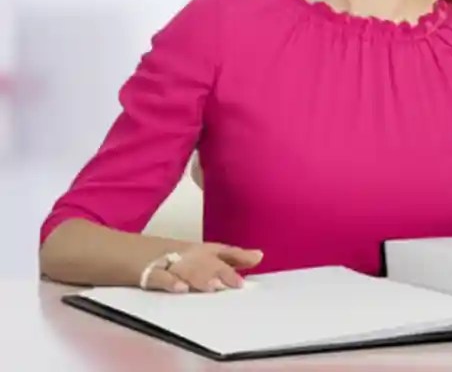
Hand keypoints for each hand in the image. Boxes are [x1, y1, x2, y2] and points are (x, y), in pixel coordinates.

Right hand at [141, 243, 263, 292]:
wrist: (106, 248)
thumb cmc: (146, 255)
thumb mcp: (178, 255)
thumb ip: (207, 262)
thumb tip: (239, 268)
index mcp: (188, 248)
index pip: (218, 250)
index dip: (237, 254)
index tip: (258, 257)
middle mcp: (178, 252)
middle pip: (203, 260)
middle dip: (221, 271)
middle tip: (237, 284)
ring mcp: (159, 260)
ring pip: (184, 268)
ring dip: (200, 277)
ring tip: (214, 287)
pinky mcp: (139, 271)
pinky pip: (156, 277)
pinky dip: (168, 282)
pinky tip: (181, 289)